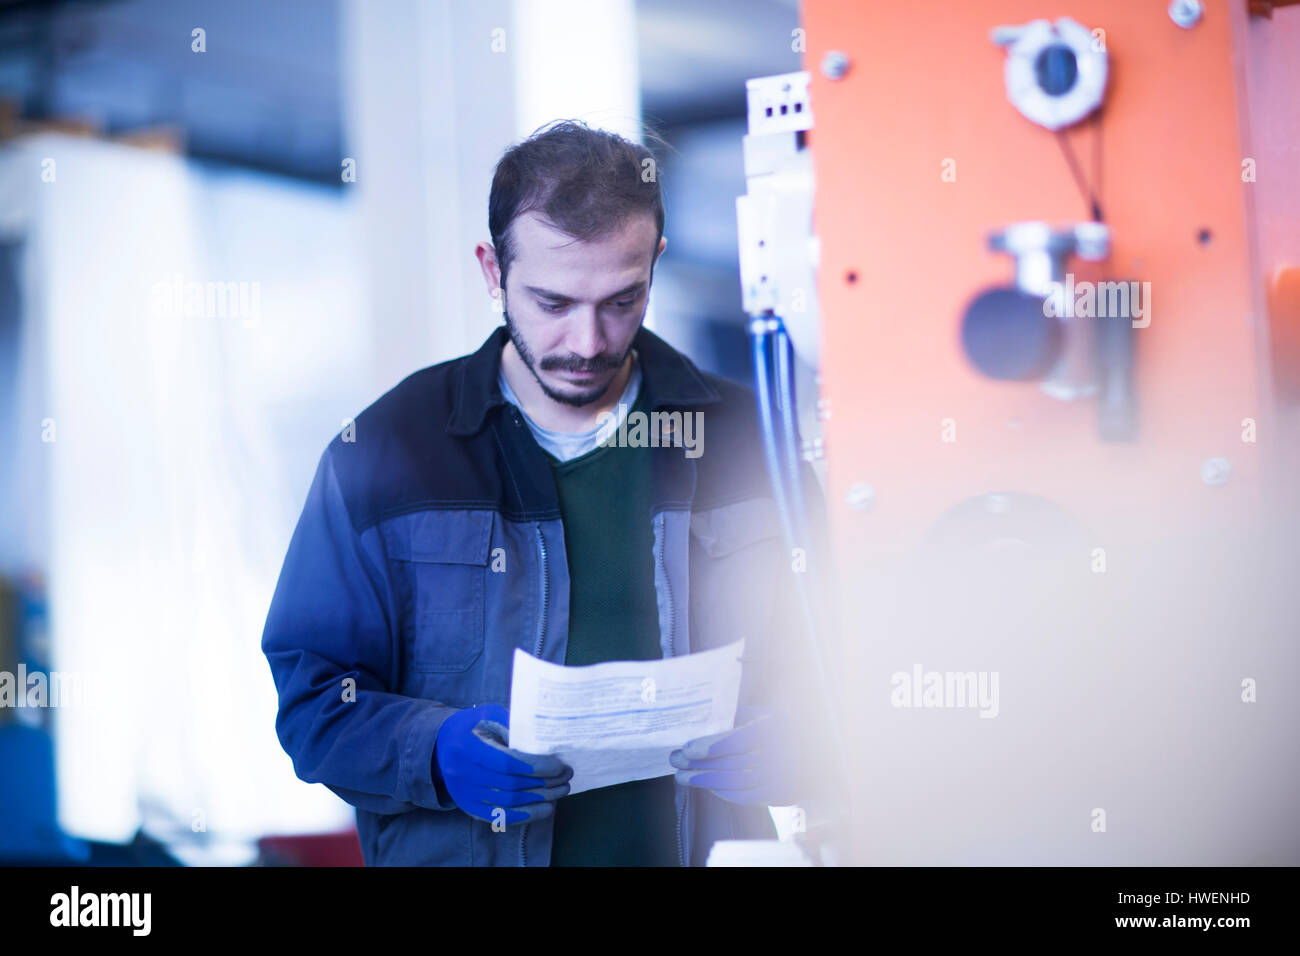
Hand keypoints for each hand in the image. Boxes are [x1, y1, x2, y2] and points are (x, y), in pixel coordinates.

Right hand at [434, 704, 571, 824]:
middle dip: (545, 782)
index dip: (537, 767)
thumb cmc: (470, 727)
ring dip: (541, 798)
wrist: (439, 747)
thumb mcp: (488, 715)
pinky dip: (527, 815)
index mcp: (469, 748)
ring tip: (562, 789)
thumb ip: (513, 724)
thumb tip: (544, 737)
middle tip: (567, 775)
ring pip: (510, 802)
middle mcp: (464, 774)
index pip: (508, 763)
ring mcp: (466, 794)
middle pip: (512, 785)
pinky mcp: (469, 807)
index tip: (559, 765)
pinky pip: (501, 816)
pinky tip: (546, 808)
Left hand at [670, 705, 800, 806]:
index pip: (736, 741)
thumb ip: (735, 717)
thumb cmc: (777, 729)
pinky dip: (721, 791)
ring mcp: (779, 777)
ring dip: (704, 780)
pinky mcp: (777, 795)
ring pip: (734, 782)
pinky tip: (705, 785)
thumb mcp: (762, 714)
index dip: (709, 747)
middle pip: (730, 763)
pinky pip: (744, 797)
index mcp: (773, 728)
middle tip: (674, 760)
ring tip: (682, 776)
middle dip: (698, 763)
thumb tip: (698, 721)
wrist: (812, 754)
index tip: (686, 749)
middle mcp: (778, 754)